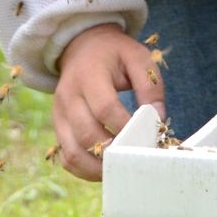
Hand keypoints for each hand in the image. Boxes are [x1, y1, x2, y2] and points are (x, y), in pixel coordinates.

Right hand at [52, 23, 164, 181]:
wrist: (82, 46)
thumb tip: (159, 119)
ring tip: (122, 169)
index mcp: (89, 75)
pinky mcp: (57, 127)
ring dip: (98, 168)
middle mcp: (68, 96)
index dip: (126, 127)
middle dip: (114, 151)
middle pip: (87, 135)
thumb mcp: (138, 57)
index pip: (105, 108)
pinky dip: (84, 169)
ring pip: (72, 152)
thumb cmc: (115, 53)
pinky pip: (66, 157)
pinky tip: (105, 168)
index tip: (147, 136)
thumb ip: (150, 86)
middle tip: (138, 158)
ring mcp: (58, 114)